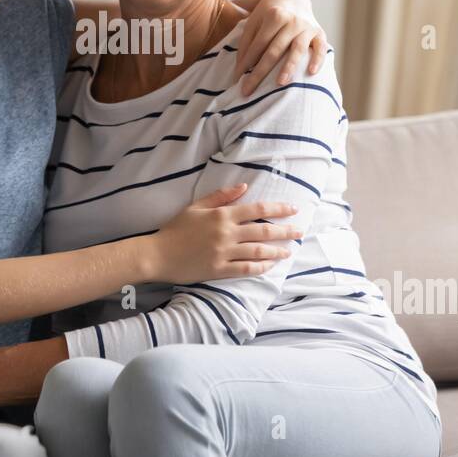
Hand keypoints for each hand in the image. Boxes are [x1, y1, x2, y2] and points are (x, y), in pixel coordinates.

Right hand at [146, 183, 301, 282]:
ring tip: (288, 251)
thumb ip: (220, 196)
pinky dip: (261, 267)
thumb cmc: (175, 229)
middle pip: (263, 231)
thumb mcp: (196, 206)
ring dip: (277, 251)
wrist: (158, 254)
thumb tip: (244, 186)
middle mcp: (226, 233)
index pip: (258, 210)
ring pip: (258, 252)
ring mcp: (224, 253)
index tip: (293, 210)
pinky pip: (246, 269)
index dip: (278, 209)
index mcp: (222, 215)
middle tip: (299, 232)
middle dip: (285, 231)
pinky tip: (270, 266)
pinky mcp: (219, 270)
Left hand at [234, 0, 328, 95]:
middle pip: (274, 50)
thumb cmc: (266, 13)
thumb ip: (245, 40)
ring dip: (289, 66)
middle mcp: (291, 20)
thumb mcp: (252, 19)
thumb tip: (238, 67)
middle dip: (260, 72)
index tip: (236, 79)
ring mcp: (306, 27)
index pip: (258, 44)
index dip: (246, 62)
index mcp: (273, 15)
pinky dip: (318, 59)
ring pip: (297, 49)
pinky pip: (320, 48)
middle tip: (248, 90)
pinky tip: (311, 72)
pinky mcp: (319, 33)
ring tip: (280, 83)